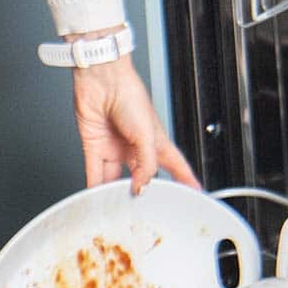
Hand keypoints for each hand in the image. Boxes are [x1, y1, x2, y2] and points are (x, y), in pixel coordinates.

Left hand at [71, 54, 200, 194]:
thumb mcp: (148, 135)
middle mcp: (135, 147)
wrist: (102, 80)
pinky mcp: (95, 146)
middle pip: (143, 176)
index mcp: (155, 141)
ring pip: (115, 178)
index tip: (194, 192)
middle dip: (144, 192)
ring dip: (115, 192)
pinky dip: (94, 186)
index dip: (185, 179)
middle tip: (144, 206)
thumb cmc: (130, 95)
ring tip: (117, 206)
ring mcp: (114, 147)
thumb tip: (140, 186)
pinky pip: (94, 172)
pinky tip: (95, 197)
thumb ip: (147, 164)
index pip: (175, 165)